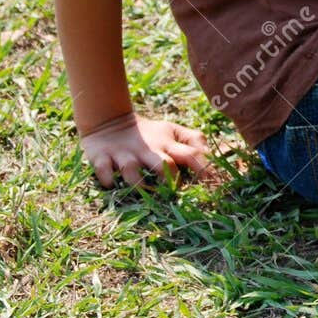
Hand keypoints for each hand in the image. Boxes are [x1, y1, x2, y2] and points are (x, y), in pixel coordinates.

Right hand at [80, 112, 213, 191]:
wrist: (109, 121)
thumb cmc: (149, 134)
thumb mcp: (173, 132)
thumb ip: (194, 142)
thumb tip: (214, 156)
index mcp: (168, 145)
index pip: (191, 155)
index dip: (204, 169)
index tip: (215, 186)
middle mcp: (148, 150)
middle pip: (163, 165)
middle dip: (170, 181)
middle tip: (174, 195)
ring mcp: (124, 155)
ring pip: (132, 171)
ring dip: (138, 184)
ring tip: (142, 193)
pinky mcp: (101, 157)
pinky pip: (103, 170)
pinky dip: (107, 179)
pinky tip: (111, 184)